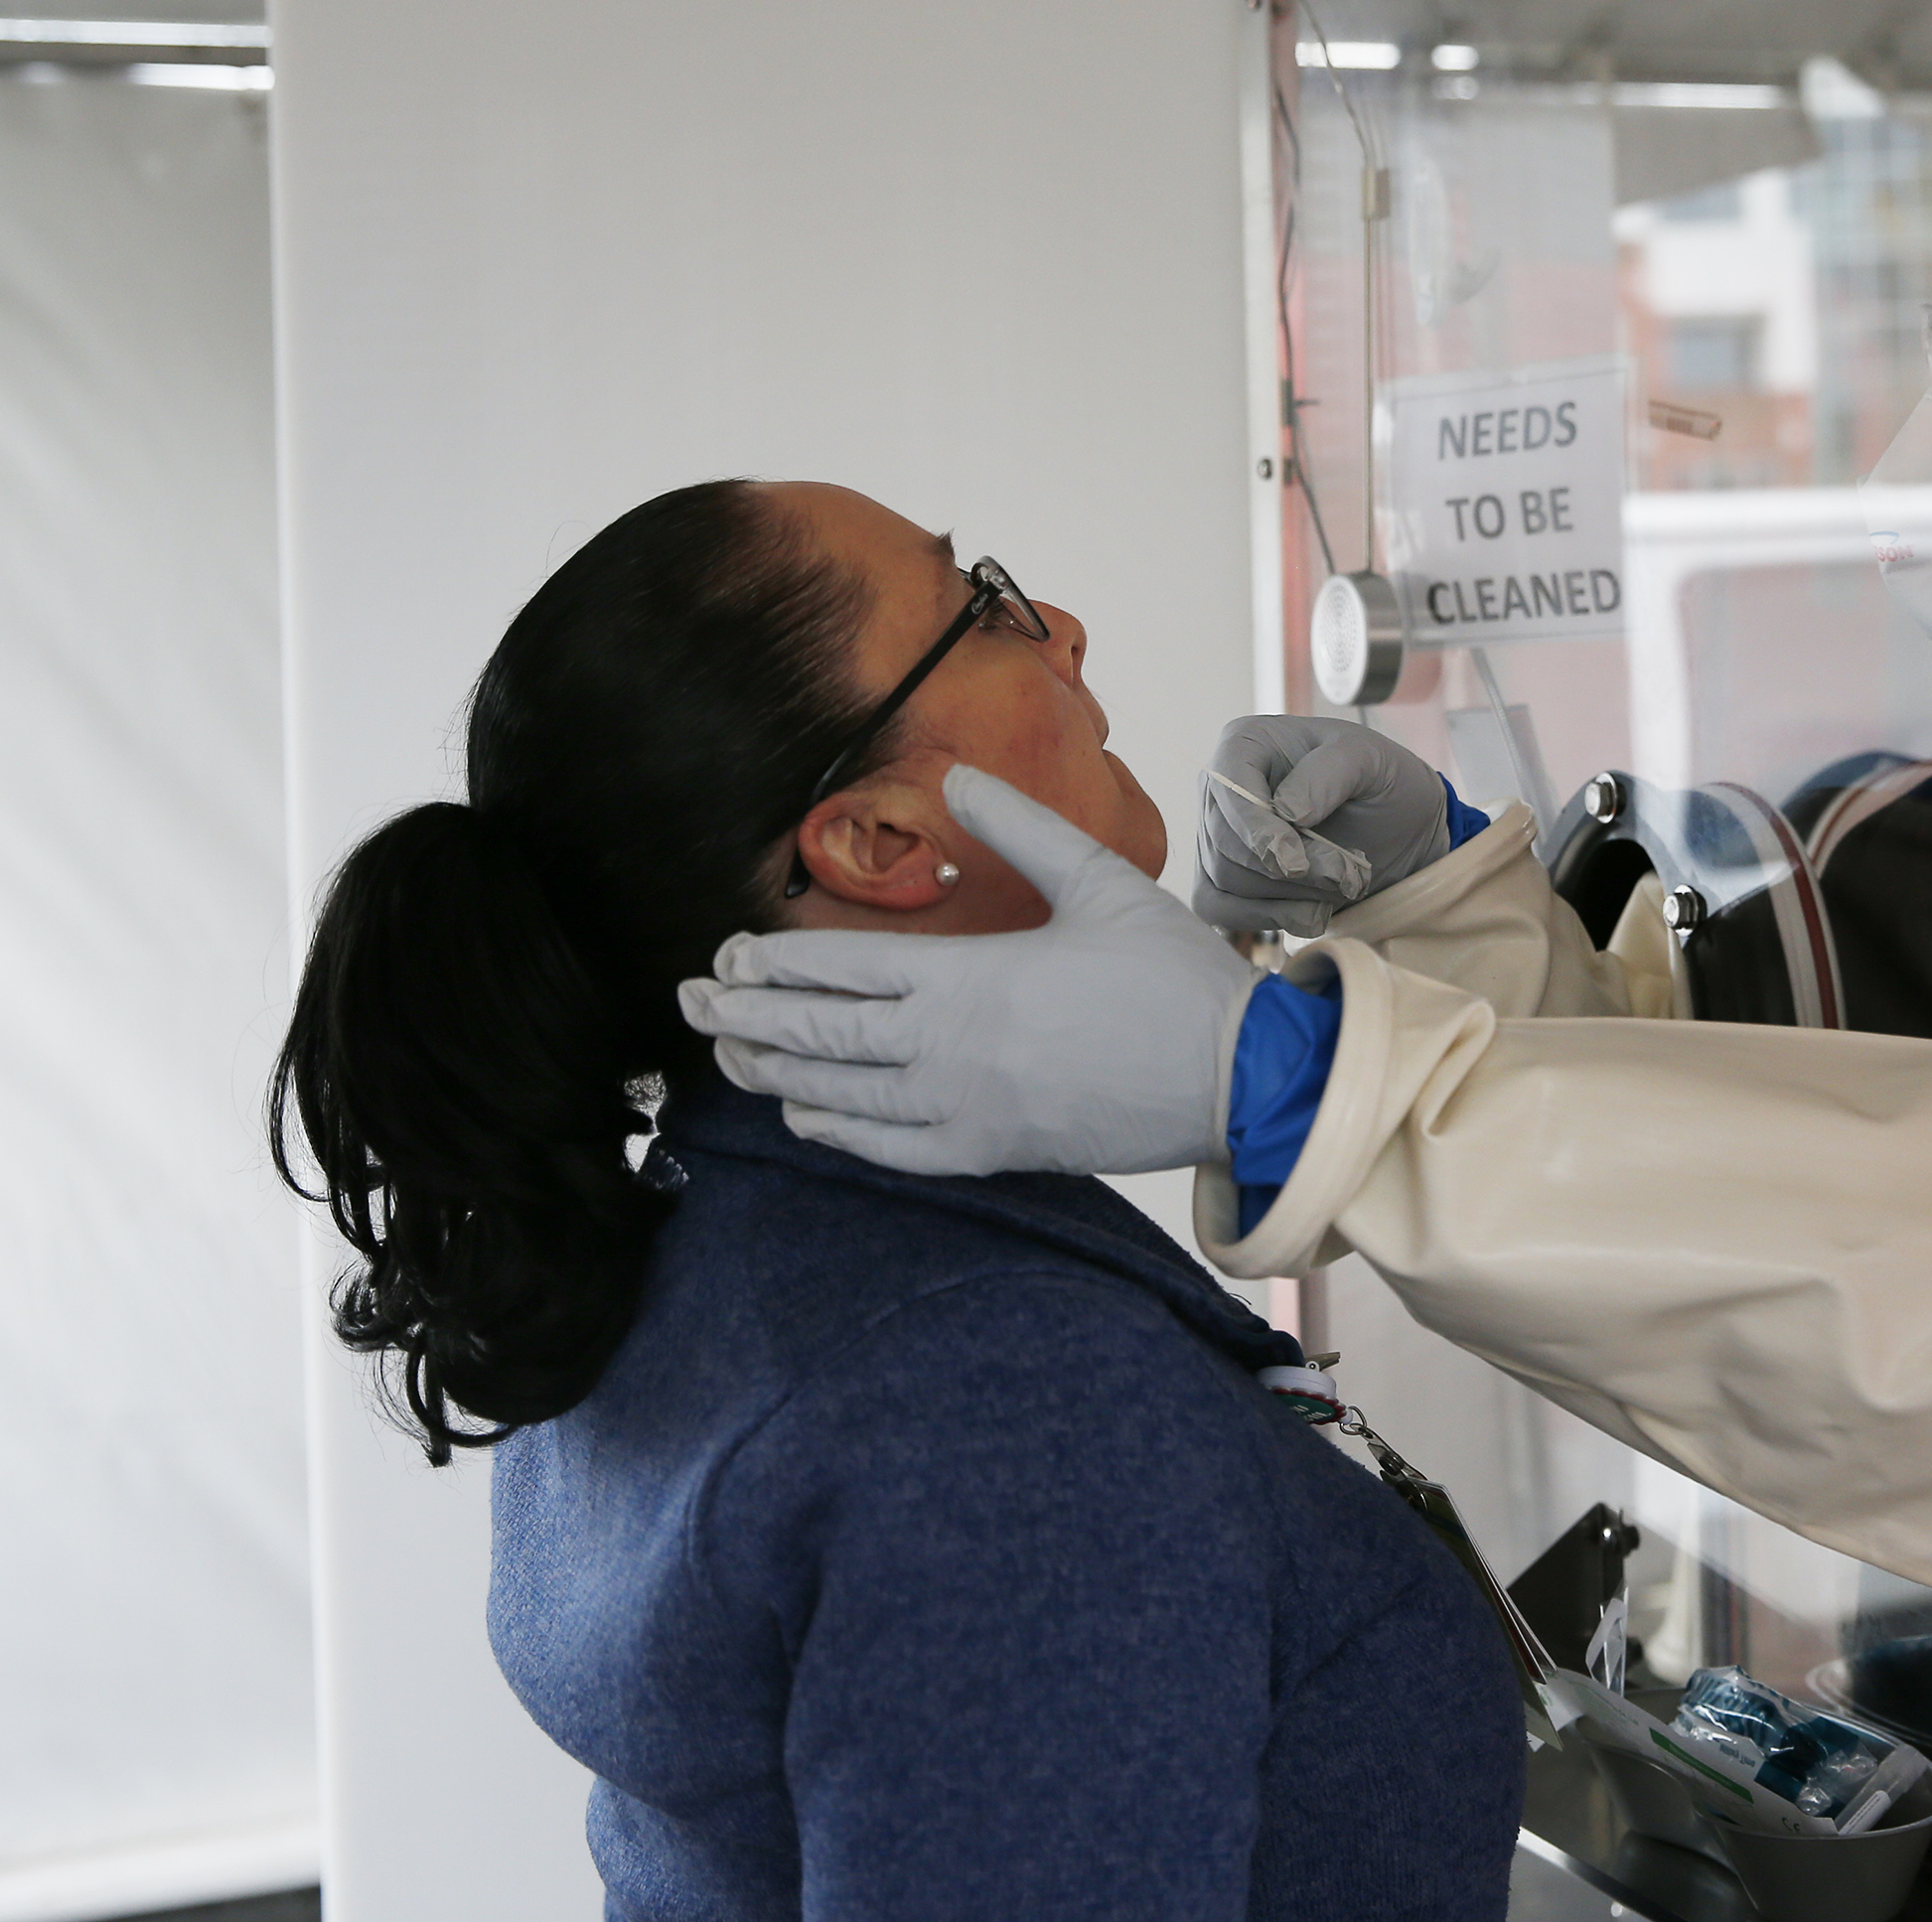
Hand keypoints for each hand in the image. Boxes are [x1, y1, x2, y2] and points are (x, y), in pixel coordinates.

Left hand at [679, 767, 1259, 1175]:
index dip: (774, 964)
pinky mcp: (992, 1153)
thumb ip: (1019, 829)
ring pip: (842, 1095)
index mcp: (970, 977)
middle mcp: (950, 1049)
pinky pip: (890, 1150)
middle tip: (692, 1002)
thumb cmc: (1173, 978)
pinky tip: (804, 1116)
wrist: (1239, 1077)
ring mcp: (967, 1110)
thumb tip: (955, 778)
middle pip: (822, 1034)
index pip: (842, 970)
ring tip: (727, 1054)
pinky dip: (836, 1132)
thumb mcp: (1099, 882)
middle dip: (747, 1016)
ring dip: (776, 1071)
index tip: (727, 955)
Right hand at [1194, 716, 1450, 937]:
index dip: (1255, 828)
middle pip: (1229, 842)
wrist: (1395, 829)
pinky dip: (1269, 918)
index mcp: (1247, 742)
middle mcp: (1220, 786)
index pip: (1227, 785)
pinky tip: (1312, 913)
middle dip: (1291, 870)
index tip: (1294, 861)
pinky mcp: (1222, 877)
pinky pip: (1221, 908)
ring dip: (1291, 894)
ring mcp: (1216, 833)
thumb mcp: (1371, 760)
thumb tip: (1287, 809)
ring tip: (1343, 884)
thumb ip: (1331, 772)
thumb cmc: (1379, 782)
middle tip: (1347, 874)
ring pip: (1227, 879)